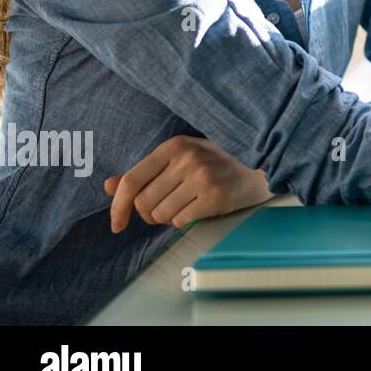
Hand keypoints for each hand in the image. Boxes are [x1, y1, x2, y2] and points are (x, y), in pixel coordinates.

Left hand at [104, 135, 273, 232]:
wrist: (262, 166)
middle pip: (144, 203)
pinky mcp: (215, 194)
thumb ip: (146, 172)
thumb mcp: (180, 159)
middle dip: (150, 214)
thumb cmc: (217, 164)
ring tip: (186, 207)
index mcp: (174, 146)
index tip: (115, 225)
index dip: (118, 206)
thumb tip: (108, 185)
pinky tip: (199, 209)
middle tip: (167, 209)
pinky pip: (181, 221)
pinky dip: (185, 221)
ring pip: (162, 214)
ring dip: (169, 218)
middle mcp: (186, 158)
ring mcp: (202, 176)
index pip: (132, 180)